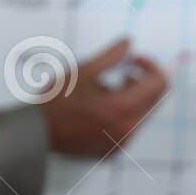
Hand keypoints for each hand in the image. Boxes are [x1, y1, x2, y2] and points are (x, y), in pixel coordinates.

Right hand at [43, 37, 167, 156]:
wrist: (36, 133)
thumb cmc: (56, 102)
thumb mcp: (84, 70)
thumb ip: (111, 56)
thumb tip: (128, 43)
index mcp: (122, 108)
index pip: (159, 84)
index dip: (150, 66)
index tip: (134, 59)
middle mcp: (127, 130)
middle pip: (154, 100)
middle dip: (143, 81)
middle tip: (122, 70)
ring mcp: (121, 143)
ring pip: (142, 114)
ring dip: (132, 97)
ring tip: (104, 89)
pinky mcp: (114, 151)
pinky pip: (130, 128)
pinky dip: (123, 113)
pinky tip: (99, 107)